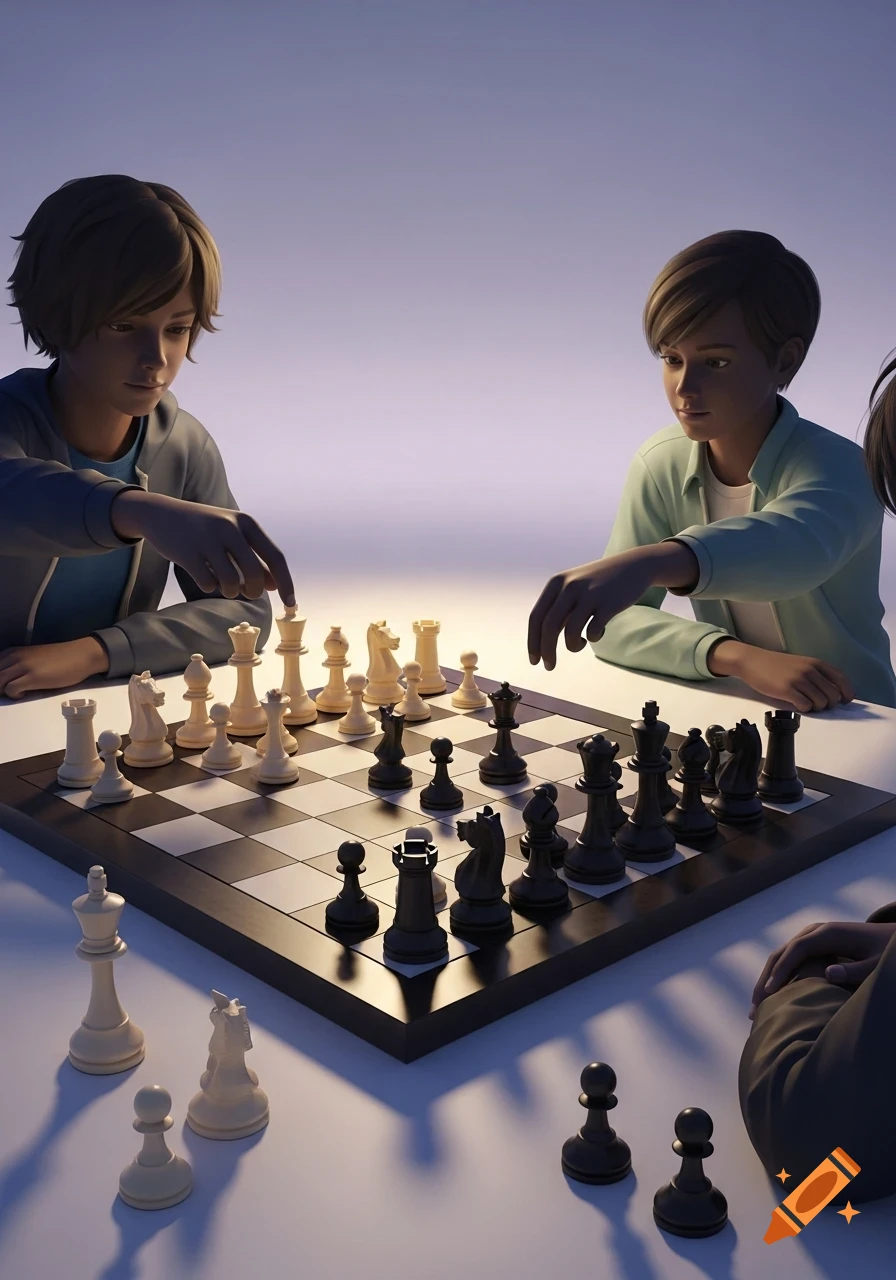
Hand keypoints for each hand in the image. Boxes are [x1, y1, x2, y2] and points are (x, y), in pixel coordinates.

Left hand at [0, 637, 109, 697]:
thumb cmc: (61, 658)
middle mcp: (15, 657)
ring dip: (2, 691)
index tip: (4, 685)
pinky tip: (24, 693)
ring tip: (16, 693)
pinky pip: (10, 689)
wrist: (81, 655)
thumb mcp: (33, 657)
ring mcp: (24, 666)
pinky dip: (14, 694)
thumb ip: (18, 665)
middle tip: (7, 693)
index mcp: (14, 652)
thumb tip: (7, 680)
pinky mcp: (33, 677)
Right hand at [112, 491, 295, 607]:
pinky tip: (203, 576)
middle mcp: (230, 527)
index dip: (286, 584)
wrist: (161, 514)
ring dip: (230, 591)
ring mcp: (207, 539)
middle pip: (256, 575)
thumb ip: (255, 559)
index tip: (291, 605)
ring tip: (222, 583)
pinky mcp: (187, 552)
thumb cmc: (204, 529)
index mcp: (246, 523)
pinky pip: (208, 583)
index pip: (276, 557)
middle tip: (246, 592)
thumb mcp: (233, 536)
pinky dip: (209, 586)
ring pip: (232, 583)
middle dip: (253, 591)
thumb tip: (274, 585)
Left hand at [528, 547, 670, 669]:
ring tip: (580, 644)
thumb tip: (542, 642)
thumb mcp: (572, 588)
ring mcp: (589, 594)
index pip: (536, 617)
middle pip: (548, 627)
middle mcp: (569, 587)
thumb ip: (558, 611)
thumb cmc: (598, 584)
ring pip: (570, 633)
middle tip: (549, 667)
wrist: (633, 566)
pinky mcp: (608, 604)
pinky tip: (598, 632)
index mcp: (556, 583)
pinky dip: (593, 638)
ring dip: (573, 646)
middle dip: (547, 651)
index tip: (534, 661)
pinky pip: (593, 632)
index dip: (532, 642)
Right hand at [710, 642, 853, 711]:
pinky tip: (797, 705)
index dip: (847, 693)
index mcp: (816, 663)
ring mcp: (798, 680)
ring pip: (820, 702)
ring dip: (816, 708)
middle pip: (833, 695)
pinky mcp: (786, 690)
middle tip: (819, 705)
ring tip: (806, 704)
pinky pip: (805, 706)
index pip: (841, 679)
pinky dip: (804, 709)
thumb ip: (817, 674)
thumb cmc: (776, 665)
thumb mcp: (801, 663)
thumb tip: (834, 692)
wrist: (753, 661)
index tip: (844, 701)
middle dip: (829, 704)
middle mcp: (810, 670)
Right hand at [748, 919, 895, 1019]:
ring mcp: (812, 936)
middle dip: (766, 978)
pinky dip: (778, 974)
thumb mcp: (876, 964)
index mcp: (828, 933)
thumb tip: (827, 975)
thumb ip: (854, 969)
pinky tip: (773, 993)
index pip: (796, 950)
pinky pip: (790, 958)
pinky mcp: (814, 944)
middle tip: (755, 1006)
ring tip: (757, 1005)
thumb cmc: (885, 952)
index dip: (782, 970)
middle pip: (781, 951)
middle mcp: (815, 931)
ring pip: (781, 954)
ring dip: (767, 978)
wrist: (892, 937)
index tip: (770, 992)